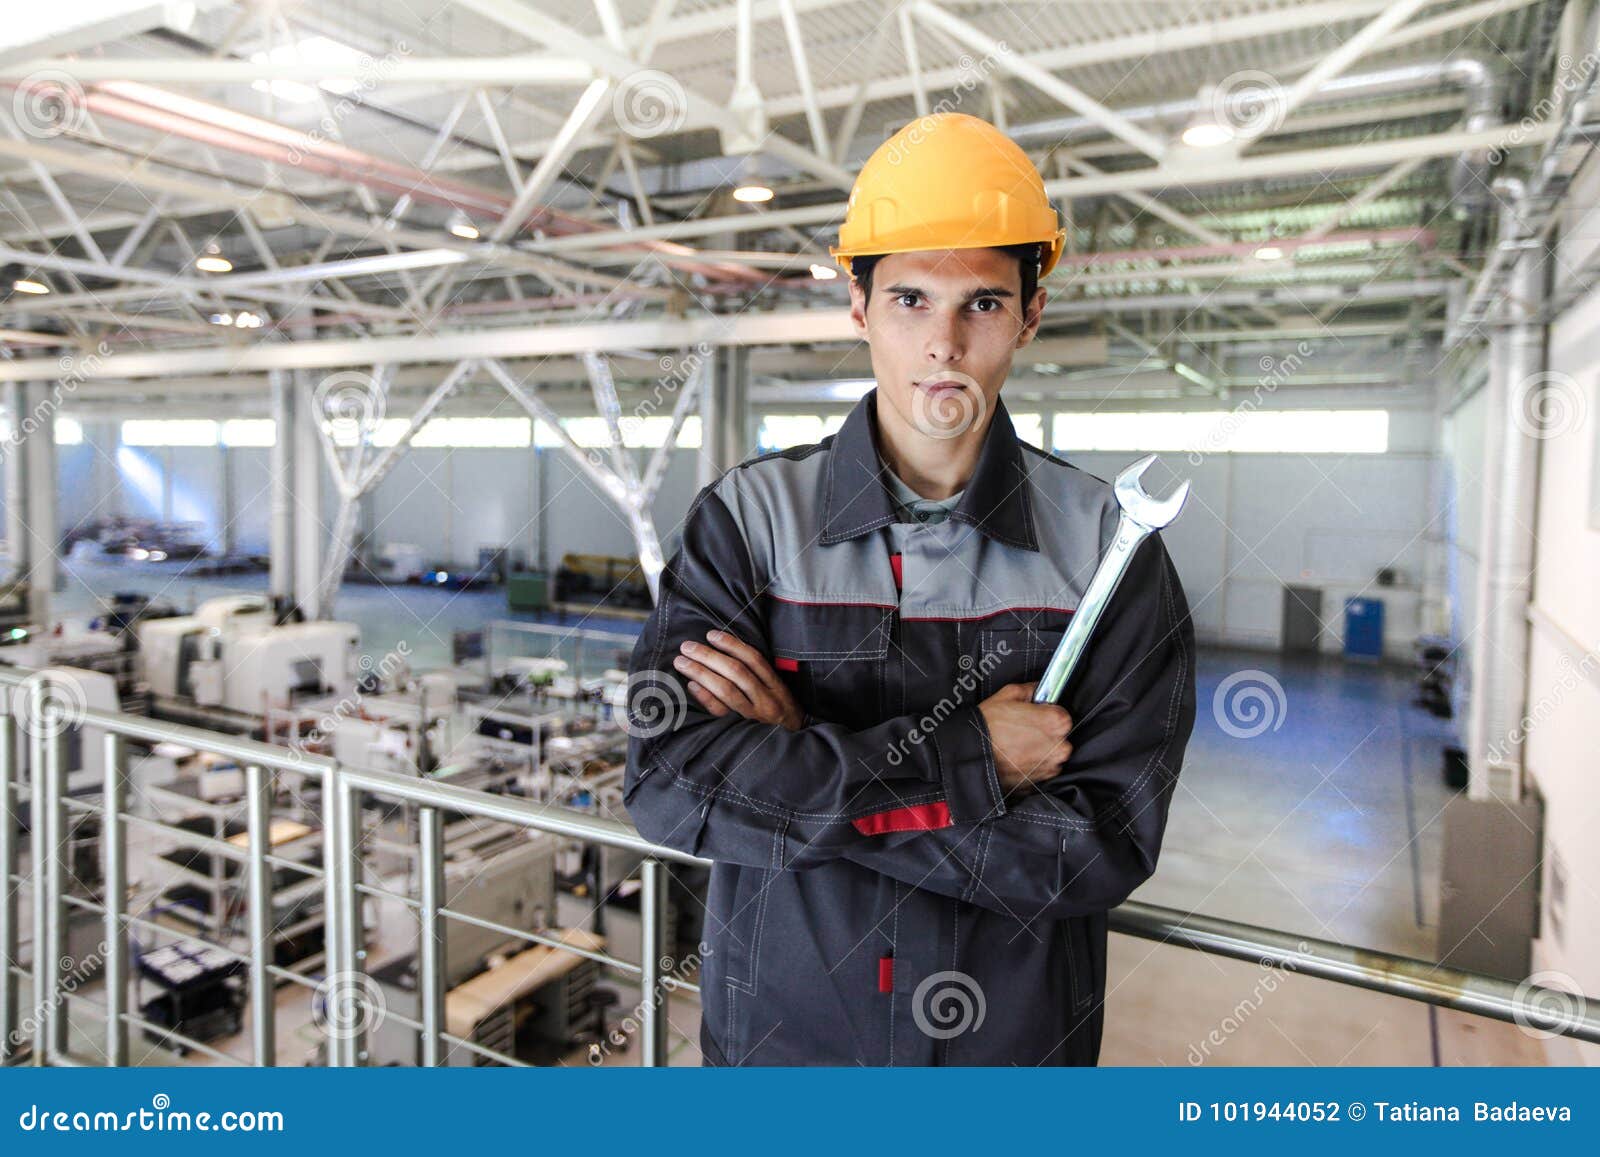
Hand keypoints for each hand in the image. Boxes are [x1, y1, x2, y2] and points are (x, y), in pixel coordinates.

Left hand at [673, 629, 804, 730]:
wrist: (793, 745)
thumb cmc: (781, 714)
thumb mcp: (779, 692)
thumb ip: (760, 675)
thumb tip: (728, 652)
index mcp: (776, 686)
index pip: (754, 659)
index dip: (731, 644)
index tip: (710, 635)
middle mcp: (766, 699)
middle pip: (736, 671)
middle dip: (709, 656)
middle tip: (687, 647)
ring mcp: (753, 716)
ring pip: (726, 690)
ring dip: (701, 673)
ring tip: (682, 662)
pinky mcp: (741, 730)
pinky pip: (721, 711)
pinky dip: (705, 697)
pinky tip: (691, 685)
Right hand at [978, 682, 1071, 794]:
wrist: (972, 756)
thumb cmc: (987, 728)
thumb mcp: (1006, 695)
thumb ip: (1029, 690)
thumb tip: (1035, 690)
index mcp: (1055, 722)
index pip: (1062, 714)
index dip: (1046, 713)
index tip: (1035, 714)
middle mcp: (1059, 746)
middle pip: (1059, 735)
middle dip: (1044, 732)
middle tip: (1022, 729)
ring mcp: (1050, 766)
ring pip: (1051, 753)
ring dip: (1039, 749)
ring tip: (1016, 744)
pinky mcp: (1041, 780)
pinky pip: (1042, 768)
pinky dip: (1032, 763)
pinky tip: (1015, 756)